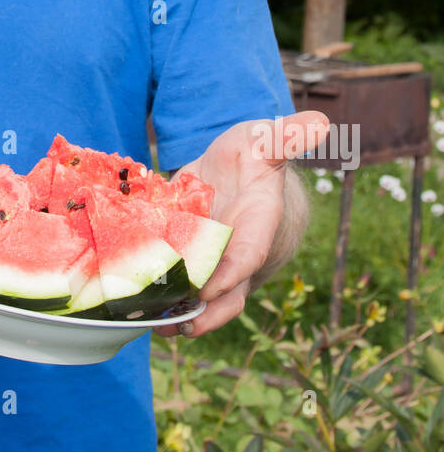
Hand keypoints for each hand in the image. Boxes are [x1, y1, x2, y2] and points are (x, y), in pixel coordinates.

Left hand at [157, 110, 329, 338]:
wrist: (238, 167)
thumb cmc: (254, 155)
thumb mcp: (265, 140)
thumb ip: (285, 136)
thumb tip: (320, 123)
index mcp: (259, 225)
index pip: (248, 255)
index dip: (231, 275)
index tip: (208, 291)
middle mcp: (237, 251)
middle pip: (228, 294)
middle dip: (207, 315)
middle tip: (179, 328)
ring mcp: (213, 261)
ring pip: (200, 296)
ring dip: (177, 312)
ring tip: (148, 323)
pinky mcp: (188, 259)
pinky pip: (176, 281)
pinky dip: (156, 292)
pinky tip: (130, 301)